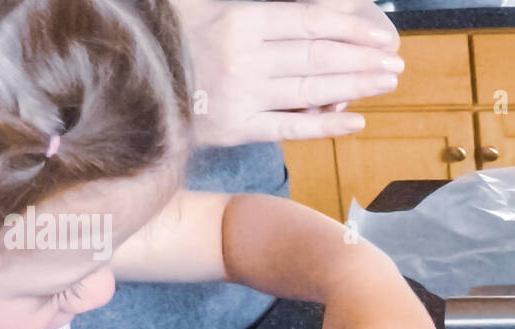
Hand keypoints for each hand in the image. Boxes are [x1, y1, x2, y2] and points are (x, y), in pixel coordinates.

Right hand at [174, 0, 403, 145]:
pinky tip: (356, 122)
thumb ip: (259, 9)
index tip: (380, 33)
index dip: (350, 26)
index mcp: (238, 21)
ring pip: (311, 91)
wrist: (119, 80)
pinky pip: (290, 128)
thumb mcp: (203, 3)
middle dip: (362, 59)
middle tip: (395, 62)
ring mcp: (242, 97)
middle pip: (318, 57)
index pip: (309, 21)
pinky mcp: (235, 130)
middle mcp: (244, 59)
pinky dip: (325, 126)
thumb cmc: (165, 35)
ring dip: (355, 87)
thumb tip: (310, 11)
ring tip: (386, 82)